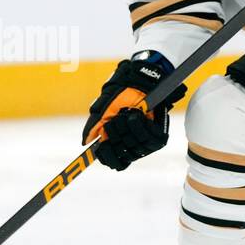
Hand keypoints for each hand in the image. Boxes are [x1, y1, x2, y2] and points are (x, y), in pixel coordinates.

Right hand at [81, 54, 185, 170]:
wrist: (140, 83)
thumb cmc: (120, 95)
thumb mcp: (103, 109)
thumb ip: (93, 126)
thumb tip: (85, 143)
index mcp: (118, 142)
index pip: (114, 161)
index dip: (109, 157)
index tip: (103, 147)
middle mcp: (132, 145)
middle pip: (122, 153)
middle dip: (117, 134)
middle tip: (117, 119)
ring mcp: (146, 143)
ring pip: (135, 148)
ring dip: (129, 129)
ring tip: (129, 114)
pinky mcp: (158, 138)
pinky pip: (150, 140)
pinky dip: (142, 126)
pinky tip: (140, 116)